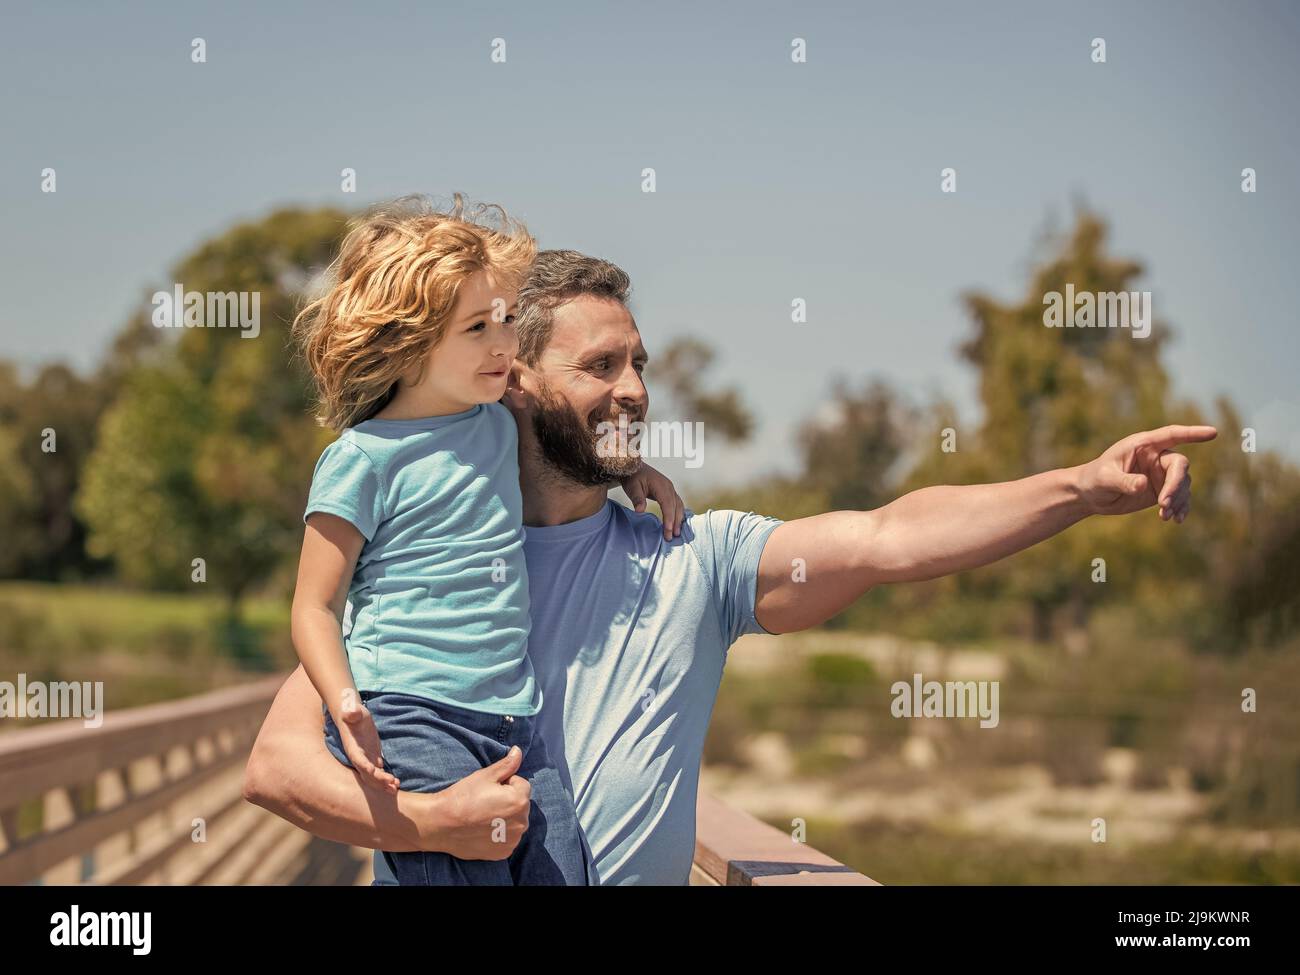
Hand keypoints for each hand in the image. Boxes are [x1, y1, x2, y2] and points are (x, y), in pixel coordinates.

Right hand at [337, 691, 399, 793]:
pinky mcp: (373, 757)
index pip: (357, 758)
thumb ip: (352, 712)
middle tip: (391, 783)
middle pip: (367, 772)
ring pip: (373, 776)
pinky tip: (396, 784)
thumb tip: (351, 712)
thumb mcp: (352, 710)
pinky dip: (386, 779)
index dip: (363, 765)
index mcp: (352, 747)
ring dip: (383, 783)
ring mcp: (366, 759)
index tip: (372, 769)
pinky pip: (379, 772)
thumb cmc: (352, 711)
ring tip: (395, 788)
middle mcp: (358, 756)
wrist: (352, 716)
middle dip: (378, 779)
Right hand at [420, 745, 531, 858]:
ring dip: (505, 818)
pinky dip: (499, 834)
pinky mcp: (503, 852)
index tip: (487, 789)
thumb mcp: (485, 776)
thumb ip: (507, 764)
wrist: (441, 824)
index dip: (504, 784)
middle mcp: (521, 822)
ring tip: (482, 816)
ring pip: (515, 822)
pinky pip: (507, 838)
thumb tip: (518, 751)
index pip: (521, 784)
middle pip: (520, 804)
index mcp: (520, 801)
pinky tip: (482, 830)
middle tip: (484, 802)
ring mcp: (513, 840)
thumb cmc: (463, 797)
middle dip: (507, 801)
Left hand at [620, 462, 684, 539]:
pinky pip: (677, 504)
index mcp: (661, 485)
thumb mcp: (632, 487)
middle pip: (675, 506)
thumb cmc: (632, 477)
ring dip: (678, 519)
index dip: (669, 518)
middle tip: (671, 537)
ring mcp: (670, 489)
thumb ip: (637, 498)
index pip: (668, 504)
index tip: (668, 530)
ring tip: (676, 533)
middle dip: (675, 522)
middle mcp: (668, 487)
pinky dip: (678, 514)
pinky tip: (676, 523)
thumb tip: (640, 510)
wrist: (633, 467)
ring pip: (679, 506)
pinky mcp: (668, 492)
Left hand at [1077, 424, 1217, 519]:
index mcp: (1142, 445)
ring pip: (1182, 484)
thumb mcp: (1105, 478)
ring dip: (1177, 500)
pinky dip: (1181, 508)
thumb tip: (1144, 485)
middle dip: (1175, 485)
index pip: (1172, 435)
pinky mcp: (1161, 491)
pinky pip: (1180, 498)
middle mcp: (1156, 457)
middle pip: (1179, 466)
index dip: (1192, 433)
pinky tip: (1177, 520)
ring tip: (1164, 516)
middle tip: (1163, 504)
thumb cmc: (1094, 479)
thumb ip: (1124, 481)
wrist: (1090, 495)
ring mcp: (1160, 474)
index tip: (1213, 433)